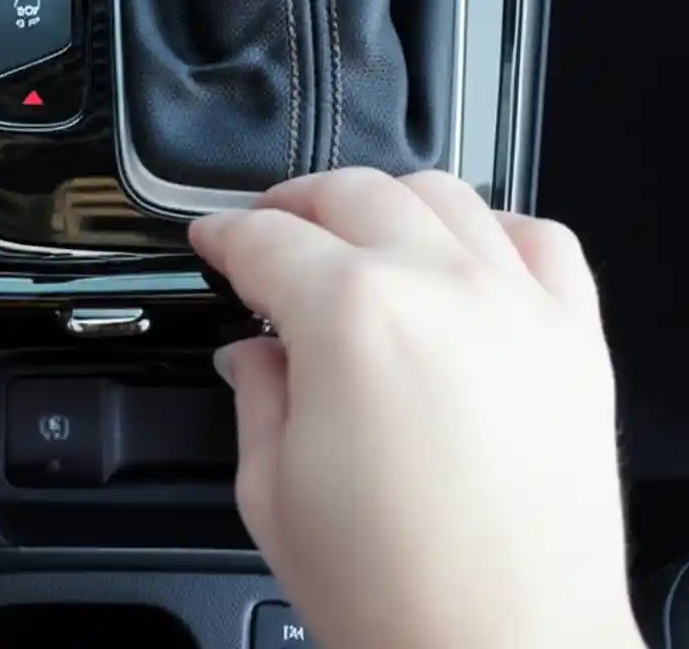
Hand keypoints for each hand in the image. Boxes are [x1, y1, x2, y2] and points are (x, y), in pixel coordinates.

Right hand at [191, 169, 640, 648]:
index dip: (222, 236)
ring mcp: (519, 307)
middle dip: (293, 204)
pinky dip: (488, 230)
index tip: (211, 242)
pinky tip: (460, 258)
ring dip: (381, 202)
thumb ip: (256, 394)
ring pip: (443, 194)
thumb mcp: (270, 491)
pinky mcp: (575, 340)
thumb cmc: (396, 593)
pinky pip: (538, 239)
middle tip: (267, 234)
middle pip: (351, 192)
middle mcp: (442, 291)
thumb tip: (252, 352)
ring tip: (354, 234)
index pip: (266, 239)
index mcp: (352, 319)